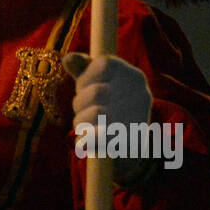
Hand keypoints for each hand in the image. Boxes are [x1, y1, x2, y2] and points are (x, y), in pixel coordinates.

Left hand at [63, 53, 152, 183]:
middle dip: (80, 101)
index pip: (104, 63)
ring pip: (96, 113)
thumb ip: (82, 68)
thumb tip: (67, 59)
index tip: (84, 88)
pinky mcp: (129, 144)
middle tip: (82, 111)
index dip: (86, 77)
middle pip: (97, 91)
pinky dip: (86, 139)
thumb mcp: (95, 83)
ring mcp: (138, 120)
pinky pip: (98, 137)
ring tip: (84, 127)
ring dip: (80, 121)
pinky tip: (84, 141)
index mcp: (134, 77)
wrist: (126, 150)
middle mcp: (142, 95)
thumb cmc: (108, 109)